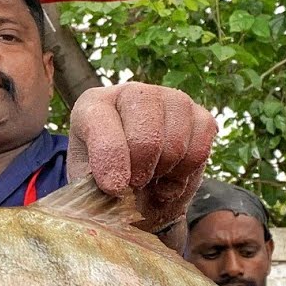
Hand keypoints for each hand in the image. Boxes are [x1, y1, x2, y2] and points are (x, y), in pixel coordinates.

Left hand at [66, 83, 217, 236]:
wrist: (138, 192)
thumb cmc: (106, 186)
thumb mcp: (85, 189)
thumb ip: (91, 188)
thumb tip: (115, 191)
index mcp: (94, 105)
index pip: (100, 121)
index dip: (110, 158)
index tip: (114, 189)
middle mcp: (133, 93)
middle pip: (145, 133)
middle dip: (142, 168)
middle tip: (135, 184)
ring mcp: (170, 99)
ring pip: (176, 142)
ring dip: (164, 172)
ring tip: (150, 179)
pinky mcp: (200, 116)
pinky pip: (200, 149)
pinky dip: (185, 174)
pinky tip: (170, 177)